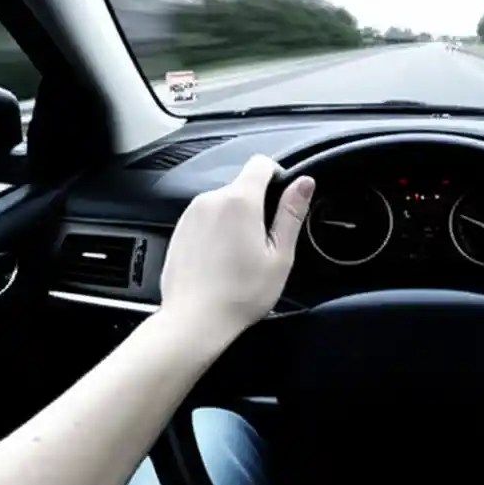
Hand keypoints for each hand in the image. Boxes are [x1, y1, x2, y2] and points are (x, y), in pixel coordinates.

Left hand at [158, 155, 314, 339]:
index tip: (281, 202)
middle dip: (256, 206)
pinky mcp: (179, 230)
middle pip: (242, 187)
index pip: (260, 163)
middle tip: (263, 243)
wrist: (194, 321)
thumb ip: (291, 214)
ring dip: (235, 220)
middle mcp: (211, 199)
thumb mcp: (279, 256)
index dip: (276, 176)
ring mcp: (191, 214)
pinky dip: (216, 232)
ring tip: (239, 257)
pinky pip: (205, 219)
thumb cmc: (242, 293)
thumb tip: (304, 182)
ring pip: (223, 204)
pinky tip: (220, 261)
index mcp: (240, 201)